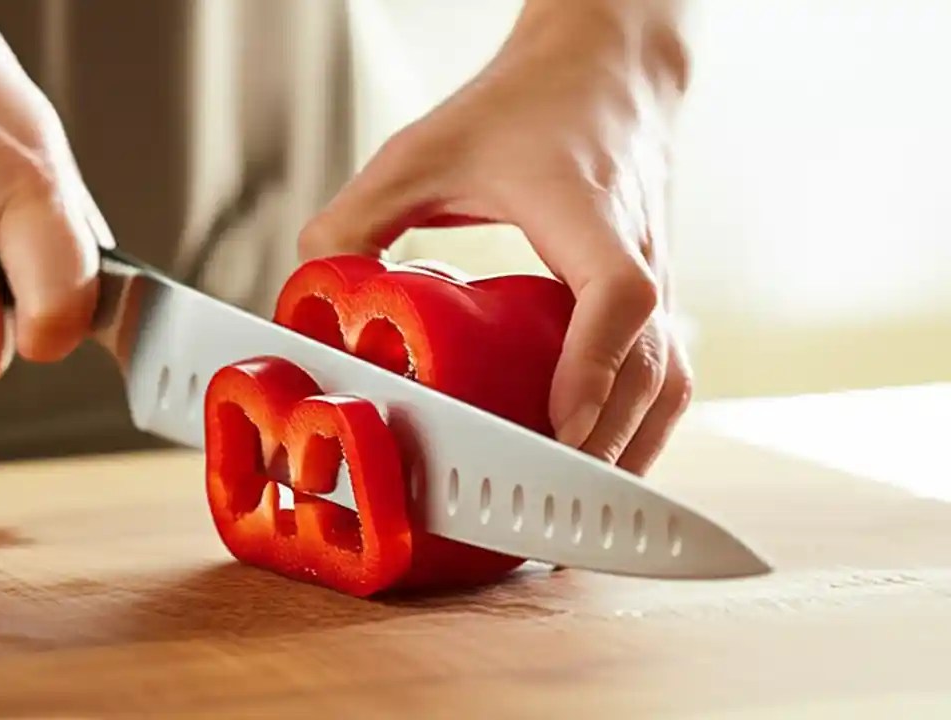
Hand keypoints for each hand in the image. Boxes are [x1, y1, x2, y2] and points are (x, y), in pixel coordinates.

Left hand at [298, 1, 693, 474]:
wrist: (605, 66)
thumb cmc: (520, 104)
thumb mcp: (418, 151)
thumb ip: (355, 220)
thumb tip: (310, 299)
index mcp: (584, 207)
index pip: (618, 291)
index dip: (594, 365)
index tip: (560, 424)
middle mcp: (638, 244)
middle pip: (655, 363)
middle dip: (607, 442)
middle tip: (548, 504)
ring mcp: (660, 268)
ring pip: (673, 377)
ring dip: (632, 447)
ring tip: (579, 506)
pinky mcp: (658, 284)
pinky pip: (671, 369)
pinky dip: (642, 423)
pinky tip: (605, 457)